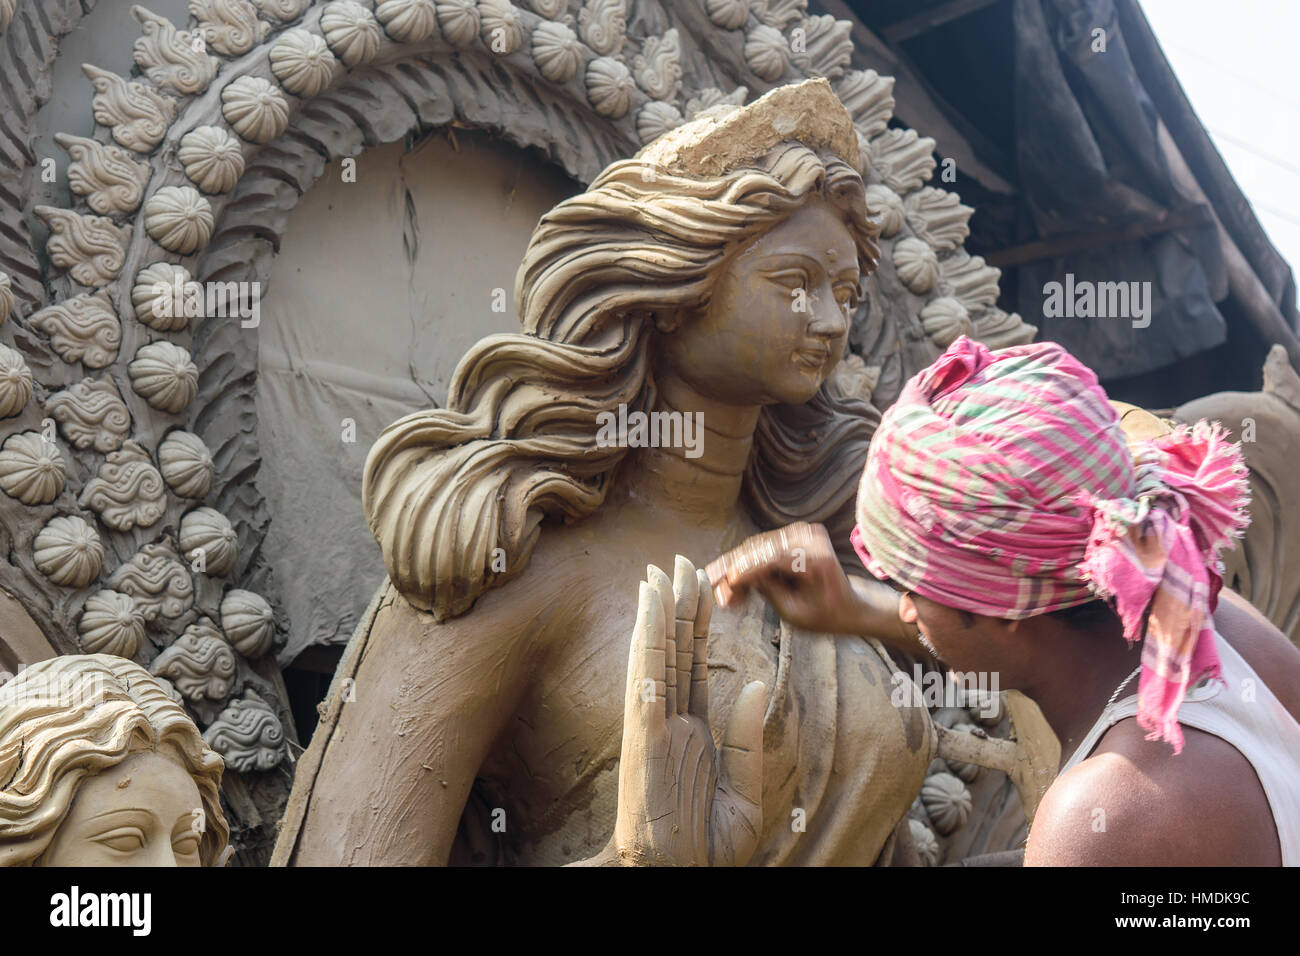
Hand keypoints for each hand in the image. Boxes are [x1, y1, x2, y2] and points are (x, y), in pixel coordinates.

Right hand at [613, 556, 765, 865]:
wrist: (679, 879)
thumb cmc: (707, 848)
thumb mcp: (744, 792)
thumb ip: (747, 738)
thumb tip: (753, 684)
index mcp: (693, 731)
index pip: (694, 663)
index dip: (696, 623)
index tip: (701, 584)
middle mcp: (669, 722)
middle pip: (674, 650)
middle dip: (675, 605)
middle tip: (678, 560)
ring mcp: (653, 731)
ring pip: (654, 660)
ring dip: (655, 617)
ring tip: (657, 576)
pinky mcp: (643, 745)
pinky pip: (645, 690)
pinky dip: (645, 653)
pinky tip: (647, 622)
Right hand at [705, 522, 868, 634]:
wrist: (847, 604)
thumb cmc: (825, 613)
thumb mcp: (796, 613)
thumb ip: (769, 592)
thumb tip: (737, 577)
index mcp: (818, 558)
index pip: (774, 559)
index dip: (747, 570)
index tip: (726, 582)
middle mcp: (810, 538)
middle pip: (760, 550)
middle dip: (734, 571)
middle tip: (717, 593)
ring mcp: (802, 532)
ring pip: (756, 547)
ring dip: (736, 568)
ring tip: (724, 596)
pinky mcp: (793, 534)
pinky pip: (762, 547)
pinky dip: (747, 564)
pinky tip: (734, 584)